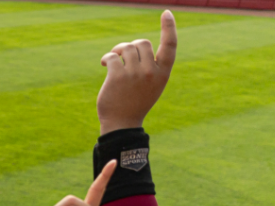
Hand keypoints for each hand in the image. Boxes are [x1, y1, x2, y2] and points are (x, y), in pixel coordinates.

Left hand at [97, 11, 176, 134]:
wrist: (122, 122)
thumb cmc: (136, 101)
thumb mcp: (152, 84)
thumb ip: (151, 65)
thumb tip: (136, 45)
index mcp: (163, 73)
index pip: (170, 45)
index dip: (169, 27)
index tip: (166, 13)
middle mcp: (151, 71)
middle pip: (142, 42)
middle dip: (130, 45)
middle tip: (121, 55)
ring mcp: (135, 74)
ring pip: (127, 48)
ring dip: (117, 51)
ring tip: (112, 61)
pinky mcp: (117, 77)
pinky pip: (112, 57)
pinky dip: (107, 58)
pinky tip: (105, 65)